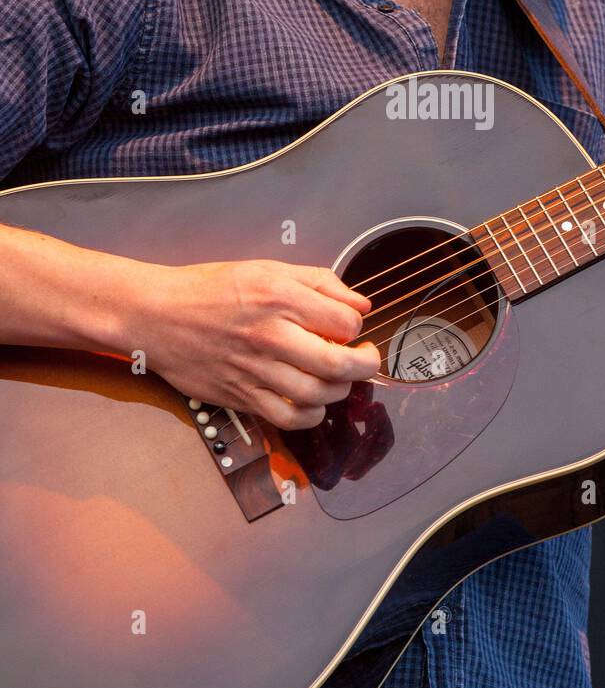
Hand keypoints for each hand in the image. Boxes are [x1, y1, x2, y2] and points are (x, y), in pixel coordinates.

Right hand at [134, 260, 380, 429]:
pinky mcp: (241, 395)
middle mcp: (270, 335)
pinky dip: (312, 415)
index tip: (348, 325)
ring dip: (340, 389)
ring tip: (337, 376)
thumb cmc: (210, 289)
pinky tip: (313, 401)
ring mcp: (255, 369)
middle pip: (340, 363)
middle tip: (365, 358)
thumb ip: (319, 282)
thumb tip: (360, 303)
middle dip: (365, 364)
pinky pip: (289, 418)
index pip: (346, 322)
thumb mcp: (267, 268)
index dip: (355, 325)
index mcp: (280, 297)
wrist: (156, 314)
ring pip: (319, 394)